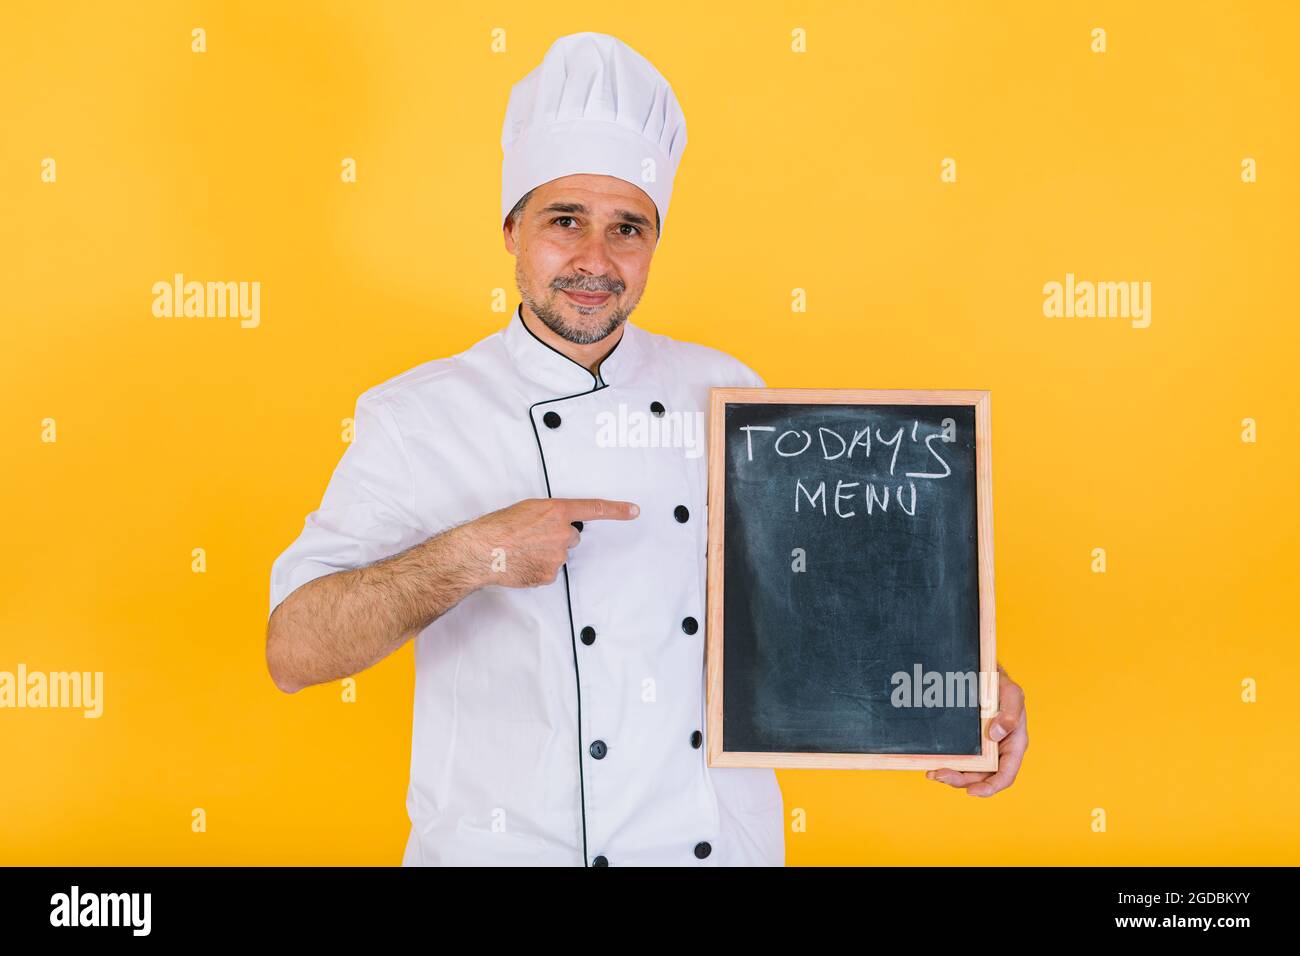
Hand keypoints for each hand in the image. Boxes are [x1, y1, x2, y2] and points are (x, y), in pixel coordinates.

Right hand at [460, 497, 638, 587]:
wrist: (482, 550)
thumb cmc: (499, 527)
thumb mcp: (527, 509)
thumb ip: (549, 516)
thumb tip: (556, 526)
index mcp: (557, 511)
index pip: (594, 509)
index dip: (617, 510)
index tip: (634, 511)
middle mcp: (562, 533)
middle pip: (571, 537)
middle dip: (556, 538)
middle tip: (532, 537)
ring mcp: (558, 556)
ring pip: (558, 555)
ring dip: (545, 553)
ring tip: (522, 550)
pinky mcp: (550, 574)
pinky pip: (549, 571)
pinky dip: (538, 568)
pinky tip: (522, 562)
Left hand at [925, 663, 1026, 797]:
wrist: (982, 674)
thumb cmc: (1001, 685)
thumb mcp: (1012, 694)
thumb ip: (1011, 714)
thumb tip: (997, 734)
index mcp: (1013, 746)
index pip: (1006, 775)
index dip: (990, 787)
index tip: (972, 792)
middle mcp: (997, 752)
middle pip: (981, 777)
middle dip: (961, 781)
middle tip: (940, 775)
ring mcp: (981, 749)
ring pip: (967, 772)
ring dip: (950, 776)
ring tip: (933, 773)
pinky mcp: (966, 743)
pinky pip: (957, 759)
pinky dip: (946, 763)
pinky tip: (931, 763)